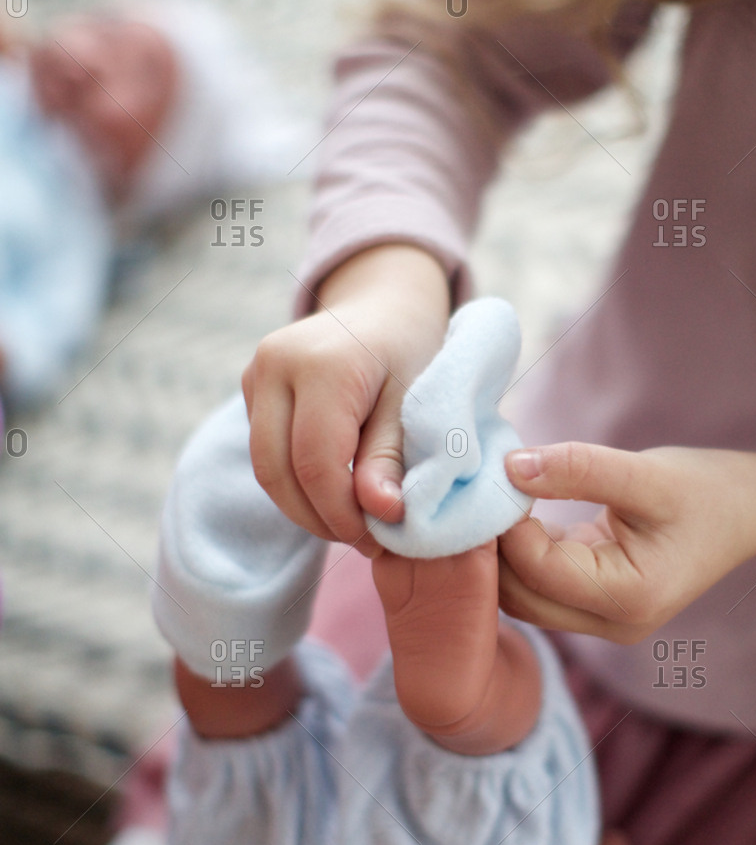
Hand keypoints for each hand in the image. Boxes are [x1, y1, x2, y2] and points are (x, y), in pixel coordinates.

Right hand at [241, 244, 450, 556]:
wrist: (384, 304)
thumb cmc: (411, 351)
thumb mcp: (417, 403)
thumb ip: (392, 458)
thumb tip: (380, 514)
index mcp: (323, 363)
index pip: (315, 461)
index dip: (340, 512)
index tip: (376, 537)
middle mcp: (276, 364)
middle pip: (277, 470)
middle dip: (318, 518)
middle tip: (364, 540)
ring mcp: (255, 373)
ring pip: (265, 468)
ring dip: (304, 508)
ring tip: (352, 523)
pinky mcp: (251, 387)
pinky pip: (267, 453)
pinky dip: (296, 484)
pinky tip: (335, 494)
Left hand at [497, 441, 755, 642]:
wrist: (749, 512)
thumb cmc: (707, 491)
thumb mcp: (646, 474)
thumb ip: (578, 469)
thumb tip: (511, 467)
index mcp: (629, 598)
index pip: (537, 570)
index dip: (507, 525)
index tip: (496, 475)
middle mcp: (613, 624)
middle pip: (520, 596)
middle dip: (494, 546)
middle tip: (485, 488)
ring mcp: (602, 621)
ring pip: (522, 597)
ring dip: (503, 552)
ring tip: (499, 498)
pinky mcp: (593, 604)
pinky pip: (539, 586)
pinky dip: (521, 552)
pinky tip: (517, 511)